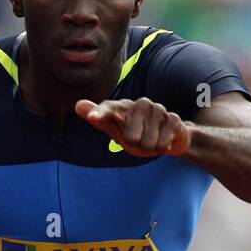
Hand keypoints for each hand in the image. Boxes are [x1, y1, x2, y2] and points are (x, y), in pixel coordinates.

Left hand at [75, 96, 189, 156]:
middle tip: (140, 138)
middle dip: (135, 144)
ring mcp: (158, 109)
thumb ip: (100, 119)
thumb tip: (77, 104)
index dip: (101, 114)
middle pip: (131, 138)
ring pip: (147, 142)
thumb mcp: (116, 129)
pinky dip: (162, 146)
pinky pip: (162, 143)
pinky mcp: (173, 118)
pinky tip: (164, 138)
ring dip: (150, 146)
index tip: (93, 118)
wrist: (167, 137)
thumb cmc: (136, 133)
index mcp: (123, 106)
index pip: (109, 109)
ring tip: (152, 138)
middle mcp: (140, 104)